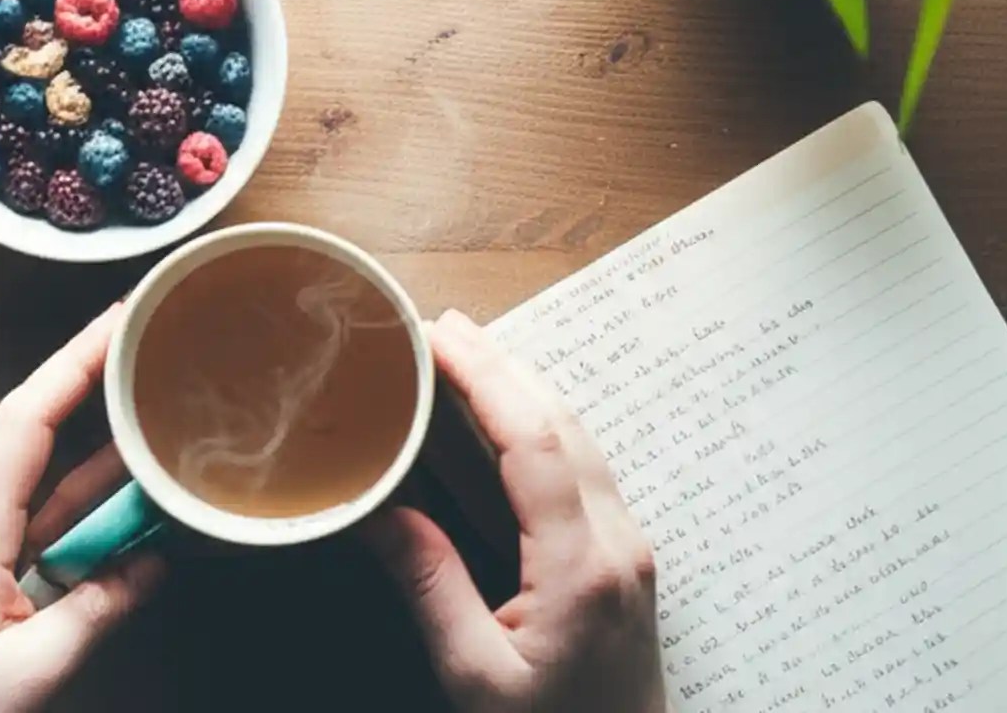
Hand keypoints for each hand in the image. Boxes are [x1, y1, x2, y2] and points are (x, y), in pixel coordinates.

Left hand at [0, 305, 162, 712]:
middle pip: (28, 426)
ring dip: (92, 439)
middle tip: (138, 341)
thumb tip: (152, 564)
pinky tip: (124, 486)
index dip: (70, 366)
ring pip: (38, 468)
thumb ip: (98, 610)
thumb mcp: (30, 669)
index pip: (21, 423)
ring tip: (148, 408)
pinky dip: (83, 493)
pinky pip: (37, 509)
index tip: (113, 327)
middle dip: (83, 376)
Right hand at [364, 310, 664, 712]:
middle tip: (440, 328)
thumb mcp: (475, 678)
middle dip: (501, 365)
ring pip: (577, 439)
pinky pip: (581, 468)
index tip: (437, 337)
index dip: (484, 378)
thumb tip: (380, 514)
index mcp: (581, 569)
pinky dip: (536, 426)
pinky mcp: (620, 558)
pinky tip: (503, 418)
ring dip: (521, 389)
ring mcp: (626, 547)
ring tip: (463, 357)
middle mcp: (617, 544)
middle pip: (561, 424)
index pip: (533, 443)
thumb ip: (430, 589)